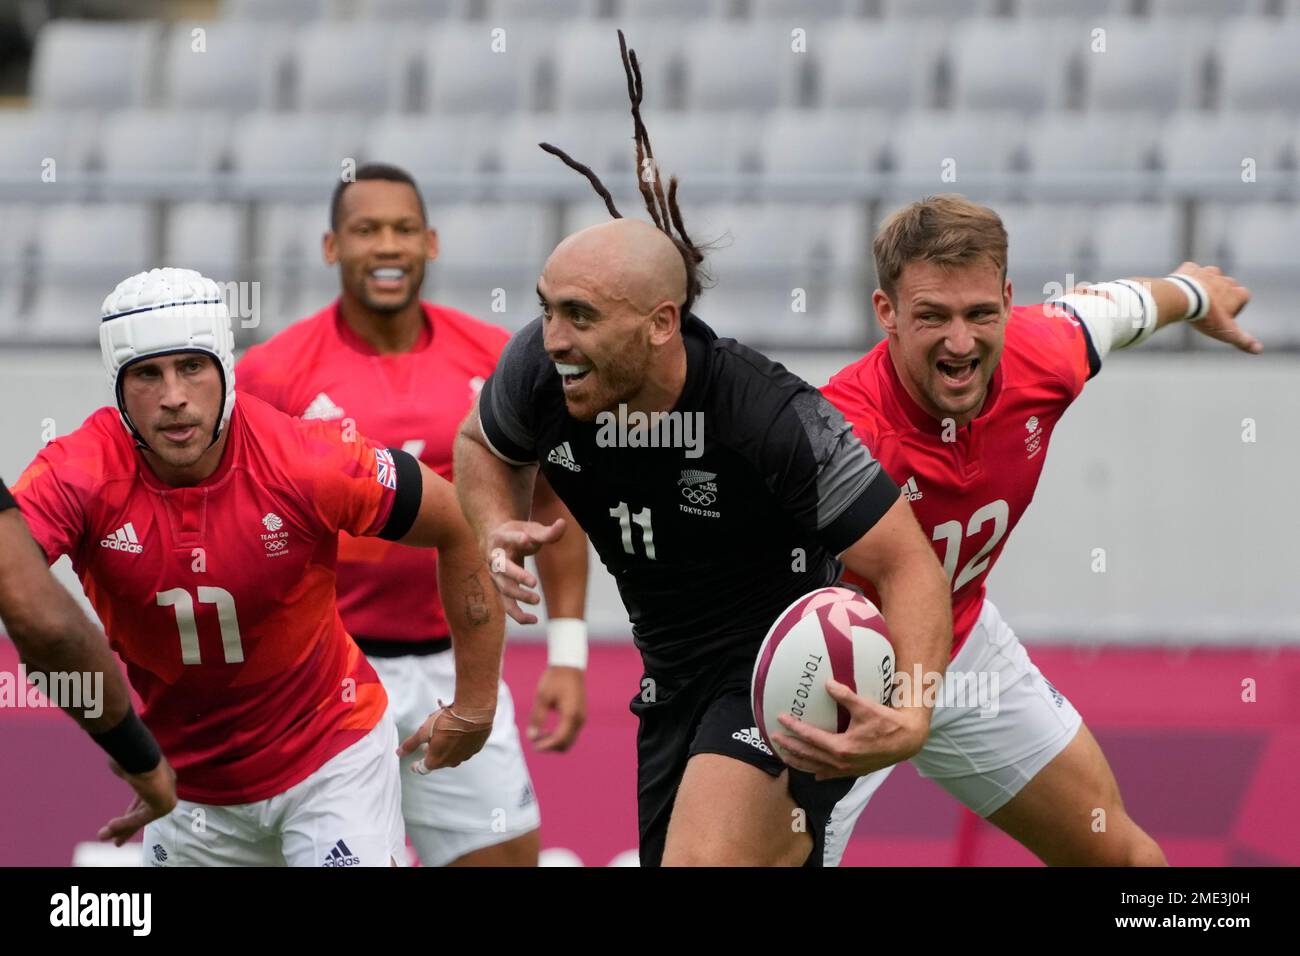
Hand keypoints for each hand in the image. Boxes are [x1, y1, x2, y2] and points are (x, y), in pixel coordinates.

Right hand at [98, 756, 177, 846]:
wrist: (139, 751)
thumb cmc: (130, 752)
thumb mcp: (125, 762)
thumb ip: (125, 768)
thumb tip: (115, 762)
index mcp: (159, 773)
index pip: (145, 798)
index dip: (131, 811)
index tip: (117, 822)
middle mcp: (166, 784)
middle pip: (145, 811)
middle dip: (128, 826)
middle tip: (116, 841)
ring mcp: (167, 794)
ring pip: (142, 816)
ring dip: (122, 828)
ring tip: (102, 836)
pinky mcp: (164, 804)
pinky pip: (143, 817)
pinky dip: (126, 823)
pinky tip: (110, 826)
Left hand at [397, 699, 494, 772]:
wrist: (473, 713)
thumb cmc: (447, 721)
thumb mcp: (424, 731)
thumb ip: (411, 744)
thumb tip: (399, 753)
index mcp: (436, 760)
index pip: (423, 769)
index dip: (416, 767)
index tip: (413, 765)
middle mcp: (451, 762)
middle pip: (438, 762)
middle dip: (431, 754)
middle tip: (427, 744)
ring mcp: (465, 756)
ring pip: (452, 756)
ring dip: (445, 749)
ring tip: (443, 735)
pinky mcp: (475, 748)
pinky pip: (464, 750)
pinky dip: (459, 744)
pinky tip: (458, 733)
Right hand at [484, 519, 566, 623]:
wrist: (495, 540)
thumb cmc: (516, 534)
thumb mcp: (530, 529)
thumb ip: (547, 532)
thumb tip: (563, 524)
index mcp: (502, 538)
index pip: (509, 538)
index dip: (517, 539)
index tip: (527, 539)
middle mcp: (495, 558)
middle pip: (503, 569)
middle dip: (518, 575)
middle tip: (533, 582)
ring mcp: (496, 576)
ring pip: (505, 589)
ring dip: (520, 596)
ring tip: (537, 599)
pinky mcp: (501, 589)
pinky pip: (508, 606)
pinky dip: (519, 615)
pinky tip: (534, 620)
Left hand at [527, 666, 586, 751]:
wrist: (569, 666)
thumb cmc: (554, 679)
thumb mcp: (542, 697)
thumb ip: (537, 718)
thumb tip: (531, 737)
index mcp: (571, 715)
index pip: (559, 739)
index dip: (546, 746)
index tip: (533, 746)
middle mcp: (579, 719)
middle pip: (565, 744)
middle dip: (549, 746)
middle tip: (534, 740)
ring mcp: (581, 718)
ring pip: (569, 740)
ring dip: (554, 742)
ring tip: (539, 734)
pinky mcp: (580, 716)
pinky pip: (570, 733)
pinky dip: (559, 736)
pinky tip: (547, 731)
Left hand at [771, 679, 929, 779]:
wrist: (908, 740)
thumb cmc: (887, 722)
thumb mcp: (866, 707)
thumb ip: (845, 696)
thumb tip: (827, 683)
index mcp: (842, 747)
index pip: (810, 737)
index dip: (794, 728)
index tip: (781, 719)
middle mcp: (841, 762)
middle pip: (807, 755)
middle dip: (789, 746)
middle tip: (774, 736)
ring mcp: (847, 769)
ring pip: (815, 768)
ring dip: (798, 761)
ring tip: (784, 755)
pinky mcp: (853, 771)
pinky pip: (829, 774)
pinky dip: (816, 771)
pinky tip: (811, 772)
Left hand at [1173, 262, 1259, 354]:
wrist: (1183, 299)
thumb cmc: (1207, 316)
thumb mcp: (1226, 332)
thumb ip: (1243, 340)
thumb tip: (1259, 350)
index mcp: (1237, 292)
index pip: (1243, 297)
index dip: (1235, 308)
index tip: (1223, 317)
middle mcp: (1225, 279)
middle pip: (1227, 286)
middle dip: (1220, 297)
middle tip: (1207, 311)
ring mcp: (1207, 272)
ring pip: (1210, 276)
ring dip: (1205, 286)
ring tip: (1195, 300)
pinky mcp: (1190, 268)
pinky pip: (1191, 270)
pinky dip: (1189, 277)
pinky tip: (1183, 288)